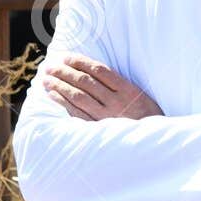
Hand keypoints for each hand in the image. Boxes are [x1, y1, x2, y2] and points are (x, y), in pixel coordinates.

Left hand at [42, 53, 163, 120]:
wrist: (153, 143)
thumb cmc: (146, 117)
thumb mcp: (139, 96)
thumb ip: (119, 85)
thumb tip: (93, 72)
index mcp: (127, 90)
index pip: (99, 70)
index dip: (80, 62)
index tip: (67, 57)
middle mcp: (115, 102)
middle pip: (85, 81)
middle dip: (65, 72)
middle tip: (51, 66)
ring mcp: (106, 117)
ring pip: (78, 96)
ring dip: (60, 86)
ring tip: (47, 79)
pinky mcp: (98, 129)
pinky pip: (77, 114)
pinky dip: (63, 103)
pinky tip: (54, 95)